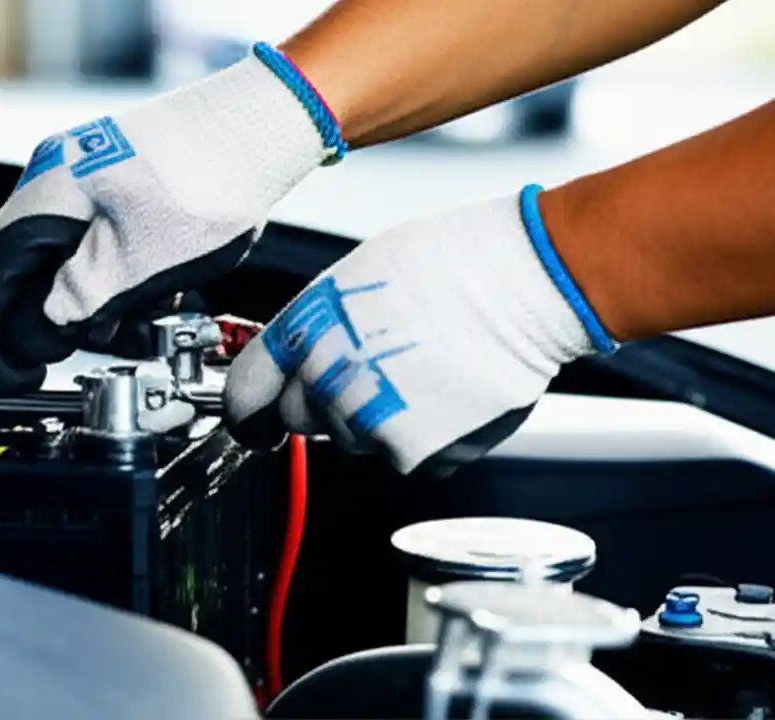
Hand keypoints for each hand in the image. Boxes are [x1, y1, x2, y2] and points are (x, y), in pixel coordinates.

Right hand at [0, 43, 347, 395]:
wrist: (263, 129)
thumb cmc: (207, 180)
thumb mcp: (139, 261)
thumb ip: (82, 297)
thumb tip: (45, 326)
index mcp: (48, 195)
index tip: (14, 374)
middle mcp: (59, 179)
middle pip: (26, 268)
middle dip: (51, 321)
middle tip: (74, 354)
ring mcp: (90, 178)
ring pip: (67, 258)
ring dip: (93, 304)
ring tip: (131, 330)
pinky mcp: (123, 184)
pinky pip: (100, 242)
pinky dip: (117, 280)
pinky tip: (152, 300)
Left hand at [223, 187, 617, 473]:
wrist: (528, 283)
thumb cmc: (451, 262)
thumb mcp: (354, 278)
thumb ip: (315, 328)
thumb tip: (299, 357)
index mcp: (304, 331)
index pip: (245, 390)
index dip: (248, 405)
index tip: (252, 416)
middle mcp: (328, 381)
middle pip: (299, 418)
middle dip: (323, 402)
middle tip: (373, 369)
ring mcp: (372, 422)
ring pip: (353, 440)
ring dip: (376, 419)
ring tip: (423, 371)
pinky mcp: (419, 454)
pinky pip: (405, 458)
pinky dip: (423, 439)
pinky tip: (448, 395)